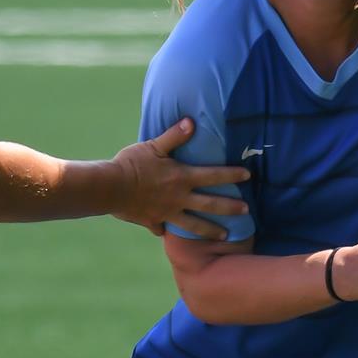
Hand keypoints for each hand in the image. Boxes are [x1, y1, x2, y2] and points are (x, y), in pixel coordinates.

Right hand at [109, 118, 250, 237]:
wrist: (109, 188)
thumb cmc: (131, 164)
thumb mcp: (153, 145)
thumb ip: (174, 136)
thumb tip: (191, 121)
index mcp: (182, 178)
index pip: (213, 175)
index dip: (232, 174)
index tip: (248, 176)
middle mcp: (179, 198)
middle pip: (211, 204)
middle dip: (231, 207)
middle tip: (247, 210)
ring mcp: (167, 212)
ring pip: (195, 225)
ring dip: (211, 230)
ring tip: (226, 235)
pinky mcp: (152, 221)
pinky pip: (162, 229)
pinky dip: (166, 232)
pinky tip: (168, 234)